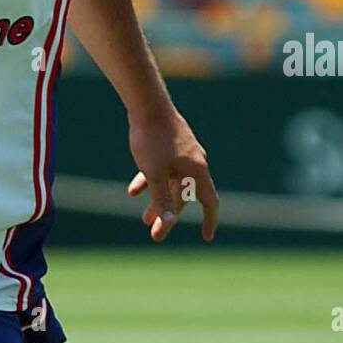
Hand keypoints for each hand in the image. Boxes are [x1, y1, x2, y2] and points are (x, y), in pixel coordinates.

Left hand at [127, 106, 218, 241]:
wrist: (147, 105)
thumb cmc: (153, 139)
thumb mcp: (155, 173)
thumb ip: (161, 198)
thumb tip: (168, 222)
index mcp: (197, 170)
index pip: (209, 201)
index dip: (209, 220)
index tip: (206, 237)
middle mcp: (195, 163)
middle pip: (184, 196)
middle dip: (169, 215)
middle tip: (155, 233)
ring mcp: (183, 154)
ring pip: (171, 184)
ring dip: (158, 200)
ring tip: (144, 217)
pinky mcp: (170, 147)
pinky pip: (162, 170)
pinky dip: (150, 181)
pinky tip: (133, 191)